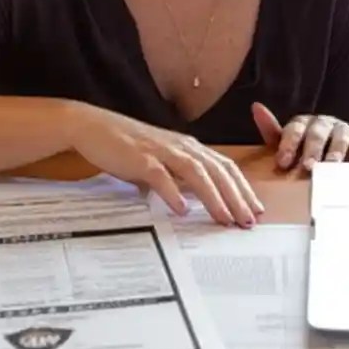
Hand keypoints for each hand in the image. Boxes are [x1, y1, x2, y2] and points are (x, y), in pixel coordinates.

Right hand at [67, 103, 262, 226]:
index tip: (255, 209)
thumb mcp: (160, 162)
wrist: (94, 126)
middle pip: (218, 171)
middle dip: (236, 197)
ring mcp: (161, 151)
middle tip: (248, 221)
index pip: (224, 166)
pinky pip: (161, 177)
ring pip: (196, 173)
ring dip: (214, 197)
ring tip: (226, 218)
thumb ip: (178, 178)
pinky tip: (183, 209)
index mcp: (188, 147)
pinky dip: (173, 193)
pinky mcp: (140, 159)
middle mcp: (181, 147)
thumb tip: (193, 203)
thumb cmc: (128, 146)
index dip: (242, 187)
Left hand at [251, 102, 348, 170]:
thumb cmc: (305, 150)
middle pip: (318, 133)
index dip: (288, 144)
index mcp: (303, 124)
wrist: (335, 154)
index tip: (283, 162)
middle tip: (308, 165)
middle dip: (312, 149)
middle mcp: (323, 123)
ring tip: (332, 164)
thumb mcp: (286, 143)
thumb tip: (256, 106)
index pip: (294, 129)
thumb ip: (271, 130)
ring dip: (337, 149)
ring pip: (341, 135)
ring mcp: (343, 130)